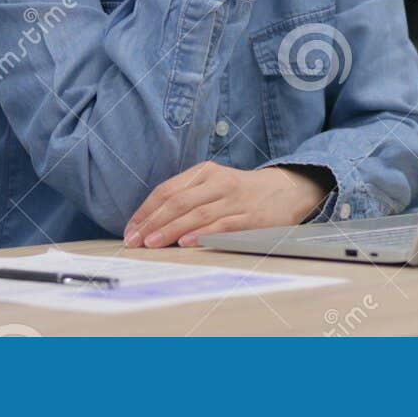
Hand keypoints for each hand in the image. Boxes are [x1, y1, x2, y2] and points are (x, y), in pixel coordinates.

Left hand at [123, 163, 330, 247]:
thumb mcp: (213, 184)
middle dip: (152, 222)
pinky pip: (222, 225)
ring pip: (197, 214)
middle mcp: (218, 182)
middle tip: (135, 241)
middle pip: (178, 201)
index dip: (146, 211)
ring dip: (171, 230)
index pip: (167, 190)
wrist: (287, 190)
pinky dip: (202, 234)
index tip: (130, 230)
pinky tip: (186, 243)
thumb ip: (187, 197)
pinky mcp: (251, 217)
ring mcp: (235, 200)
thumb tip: (150, 223)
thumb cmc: (241, 192)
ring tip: (152, 244)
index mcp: (205, 171)